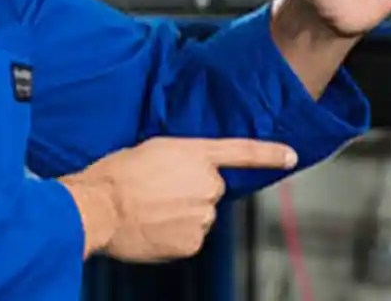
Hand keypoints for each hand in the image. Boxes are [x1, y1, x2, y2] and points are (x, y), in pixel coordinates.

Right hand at [60, 137, 297, 261]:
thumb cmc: (115, 175)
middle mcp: (206, 183)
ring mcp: (203, 214)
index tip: (290, 156)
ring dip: (182, 215)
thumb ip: (178, 160)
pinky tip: (153, 228)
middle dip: (192, 192)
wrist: (99, 207)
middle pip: (211, 189)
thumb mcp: (149, 150)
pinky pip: (190, 238)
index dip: (269, 154)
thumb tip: (182, 176)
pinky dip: (175, 236)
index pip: (242, 151)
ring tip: (150, 211)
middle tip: (158, 193)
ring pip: (200, 215)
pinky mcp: (194, 241)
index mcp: (194, 153)